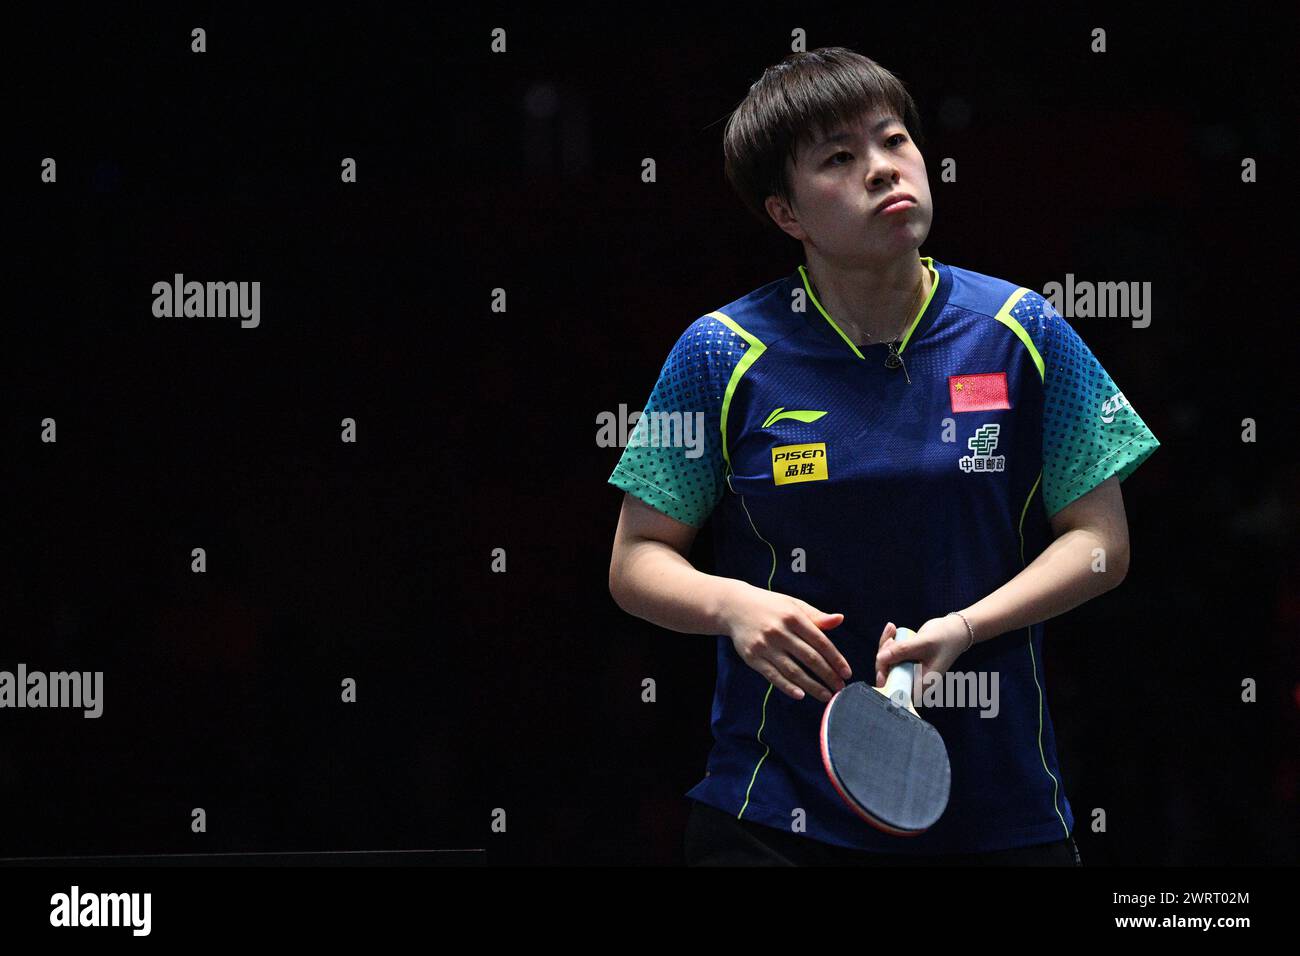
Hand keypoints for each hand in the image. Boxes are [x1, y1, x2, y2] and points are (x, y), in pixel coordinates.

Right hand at [721, 583, 852, 702]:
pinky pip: (773, 676)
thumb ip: (816, 616)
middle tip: (840, 688)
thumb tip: (840, 619)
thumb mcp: (793, 605)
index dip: (836, 659)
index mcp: (793, 617)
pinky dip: (788, 687)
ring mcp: (765, 646)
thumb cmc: (770, 606)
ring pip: (793, 671)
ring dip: (812, 686)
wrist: (734, 607)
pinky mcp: (752, 657)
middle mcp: (779, 632)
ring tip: (826, 696)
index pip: (820, 642)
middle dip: (828, 675)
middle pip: (809, 658)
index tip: (846, 673)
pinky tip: (801, 695)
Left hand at [873, 615, 969, 688]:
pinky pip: (890, 656)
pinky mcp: (905, 663)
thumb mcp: (923, 643)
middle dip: (884, 654)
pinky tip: (892, 628)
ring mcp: (908, 673)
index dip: (884, 677)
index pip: (894, 690)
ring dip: (885, 645)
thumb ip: (902, 651)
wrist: (954, 630)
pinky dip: (889, 643)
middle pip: (887, 674)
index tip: (882, 658)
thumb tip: (880, 658)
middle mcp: (913, 683)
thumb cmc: (945, 638)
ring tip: (892, 629)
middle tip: (890, 637)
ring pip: (886, 663)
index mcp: (921, 686)